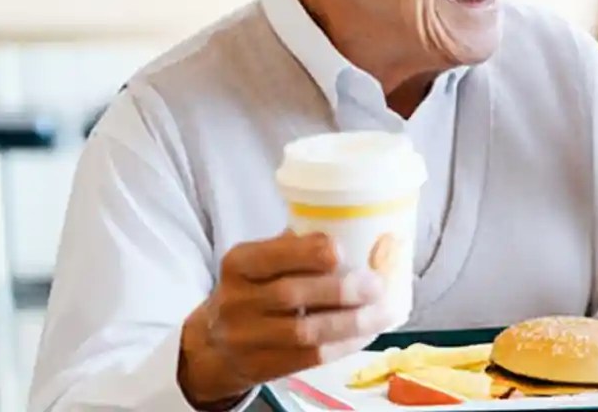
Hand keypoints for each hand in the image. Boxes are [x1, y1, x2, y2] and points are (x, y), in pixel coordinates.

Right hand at [178, 231, 392, 408]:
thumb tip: (358, 230)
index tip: (344, 250)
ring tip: (382, 312)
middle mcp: (237, 300)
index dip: (311, 253)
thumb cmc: (254, 290)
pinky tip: (366, 333)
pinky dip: (344, 345)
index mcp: (239, 263)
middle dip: (341, 289)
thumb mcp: (260, 262)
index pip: (274, 255)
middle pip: (292, 294)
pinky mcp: (261, 367)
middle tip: (377, 285)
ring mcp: (247, 338)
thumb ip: (296, 247)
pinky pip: (310, 358)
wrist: (214, 343)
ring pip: (305, 332)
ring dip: (352, 322)